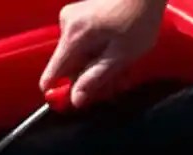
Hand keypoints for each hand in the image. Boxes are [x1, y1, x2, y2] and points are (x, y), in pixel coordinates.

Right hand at [40, 0, 166, 107]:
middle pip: (69, 64)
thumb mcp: (121, 56)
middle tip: (114, 85)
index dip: (60, 90)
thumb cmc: (139, 19)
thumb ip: (96, 78)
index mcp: (74, 36)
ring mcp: (73, 17)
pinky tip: (117, 55)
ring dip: (97, 66)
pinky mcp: (82, 14)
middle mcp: (67, 24)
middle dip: (89, 78)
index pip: (54, 71)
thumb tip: (75, 99)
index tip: (73, 102)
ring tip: (122, 69)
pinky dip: (98, 51)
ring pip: (78, 54)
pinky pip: (83, 42)